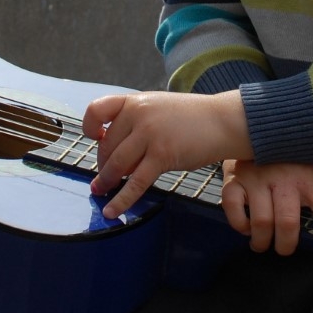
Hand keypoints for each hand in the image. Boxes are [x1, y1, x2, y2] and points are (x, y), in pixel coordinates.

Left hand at [84, 90, 251, 218]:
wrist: (223, 121)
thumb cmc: (193, 118)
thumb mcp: (159, 107)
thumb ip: (137, 121)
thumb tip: (115, 149)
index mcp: (135, 101)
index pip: (97, 110)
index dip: (90, 127)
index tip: (94, 138)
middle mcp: (139, 115)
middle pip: (107, 145)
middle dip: (103, 165)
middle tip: (104, 177)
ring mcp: (150, 134)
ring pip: (116, 165)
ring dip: (106, 181)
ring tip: (101, 191)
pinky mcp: (162, 155)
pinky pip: (135, 182)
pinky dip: (121, 199)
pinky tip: (112, 210)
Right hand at [220, 160, 312, 256]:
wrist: (250, 133)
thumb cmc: (289, 157)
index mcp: (308, 178)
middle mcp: (284, 180)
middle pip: (288, 222)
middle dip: (286, 244)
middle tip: (284, 249)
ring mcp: (258, 180)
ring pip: (261, 221)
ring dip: (261, 241)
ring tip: (262, 244)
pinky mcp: (235, 181)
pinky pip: (234, 209)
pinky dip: (239, 225)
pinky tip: (245, 228)